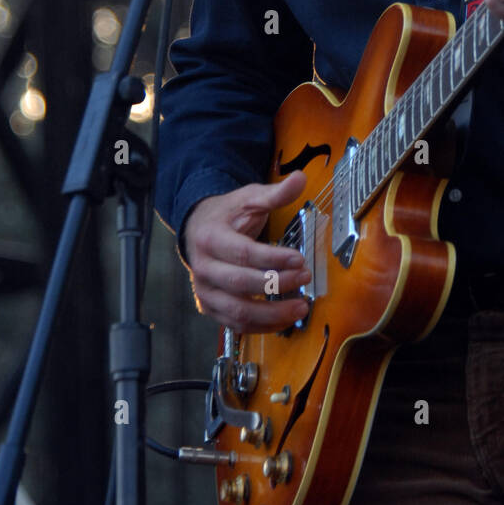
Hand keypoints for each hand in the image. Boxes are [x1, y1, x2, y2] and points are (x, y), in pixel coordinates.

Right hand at [184, 172, 311, 331]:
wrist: (198, 229)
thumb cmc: (228, 215)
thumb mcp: (250, 199)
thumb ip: (276, 193)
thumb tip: (300, 179)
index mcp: (210, 238)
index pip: (243, 253)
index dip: (273, 259)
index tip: (299, 258)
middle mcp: (204, 268)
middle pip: (241, 284)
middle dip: (276, 284)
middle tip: (304, 277)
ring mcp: (205, 291)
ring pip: (238, 312)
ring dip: (272, 313)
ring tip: (301, 306)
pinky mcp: (211, 308)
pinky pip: (237, 325)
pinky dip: (263, 326)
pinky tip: (285, 318)